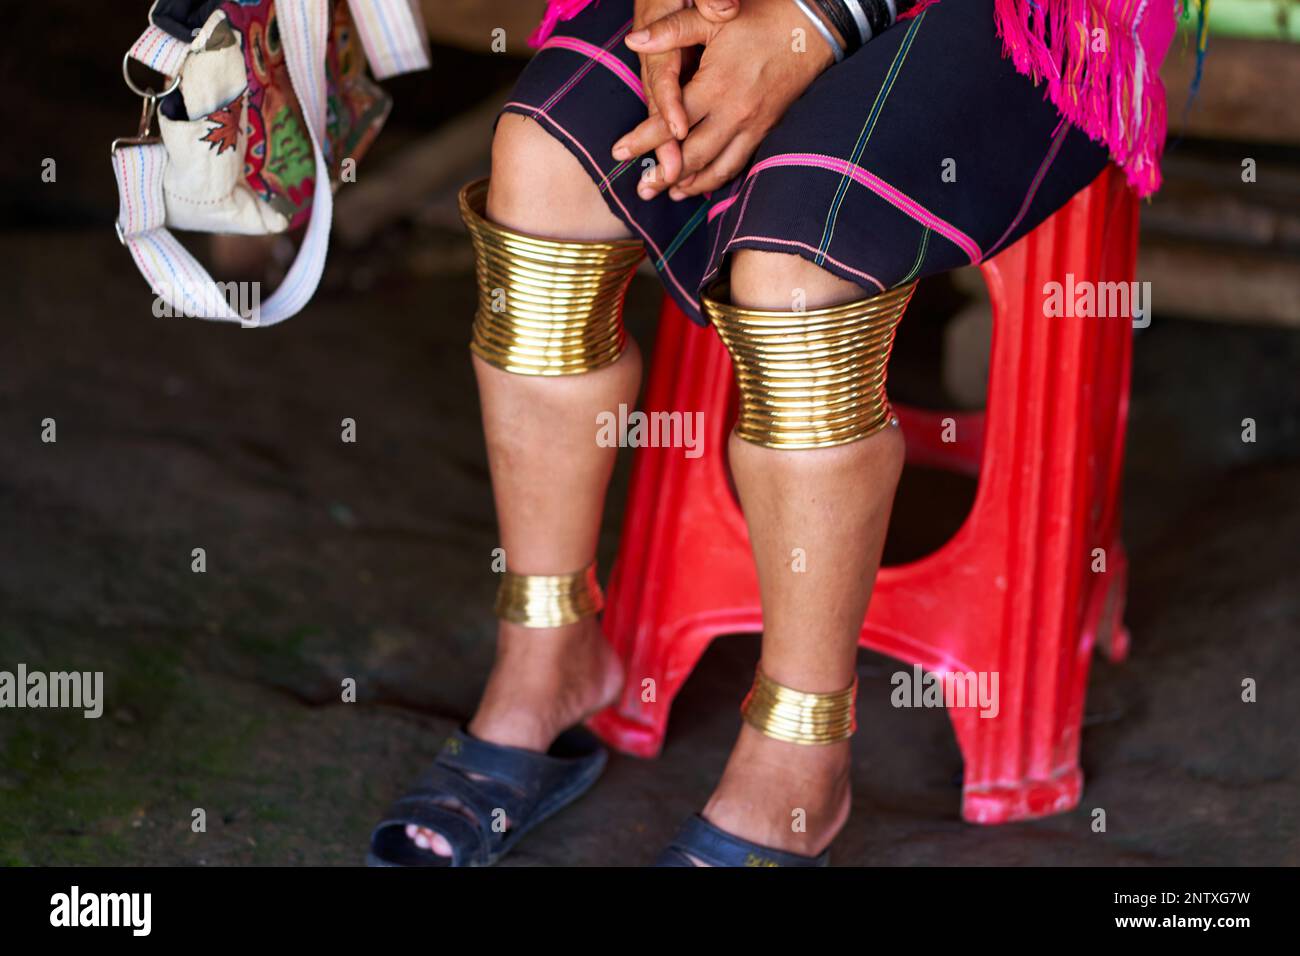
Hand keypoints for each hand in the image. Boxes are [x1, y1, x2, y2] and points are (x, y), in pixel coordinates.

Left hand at [615, 0, 837, 199]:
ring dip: (690, 184)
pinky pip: (739, 163)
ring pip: (717, 168)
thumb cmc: (761, 18)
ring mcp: (753, 126)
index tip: (618, 153)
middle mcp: (734, 114)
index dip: (642, 140)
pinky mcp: (768, 130)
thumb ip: (672, 30)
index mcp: (716, 87)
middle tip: (641, 188)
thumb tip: (633, 40)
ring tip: (667, 194)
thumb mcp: (713, 20)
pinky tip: (701, 183)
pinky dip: (717, 178)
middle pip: (692, 156)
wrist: (815, 27)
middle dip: (663, 175)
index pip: (670, 123)